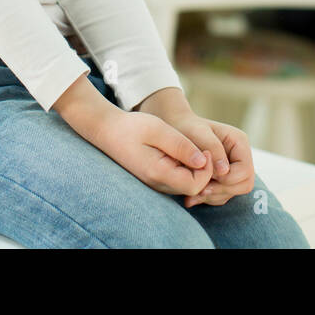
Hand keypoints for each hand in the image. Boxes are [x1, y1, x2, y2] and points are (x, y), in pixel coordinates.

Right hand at [89, 107, 215, 197]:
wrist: (108, 131)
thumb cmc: (132, 127)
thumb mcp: (159, 130)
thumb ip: (181, 146)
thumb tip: (204, 161)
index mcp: (158, 173)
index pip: (195, 185)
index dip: (207, 170)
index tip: (206, 149)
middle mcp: (158, 184)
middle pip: (193, 187)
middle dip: (204, 171)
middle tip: (205, 147)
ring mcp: (157, 183)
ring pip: (187, 184)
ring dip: (196, 169)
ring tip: (194, 148)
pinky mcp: (157, 178)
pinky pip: (179, 179)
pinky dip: (187, 168)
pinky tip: (184, 151)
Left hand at [139, 90, 253, 206]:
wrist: (174, 129)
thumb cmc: (187, 128)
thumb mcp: (199, 133)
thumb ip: (214, 149)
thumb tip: (224, 171)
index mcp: (239, 142)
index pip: (245, 170)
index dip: (229, 179)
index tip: (208, 176)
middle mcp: (240, 156)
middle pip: (244, 184)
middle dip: (222, 190)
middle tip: (200, 191)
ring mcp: (233, 168)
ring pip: (233, 192)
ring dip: (214, 196)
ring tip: (192, 195)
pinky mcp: (223, 178)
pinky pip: (222, 195)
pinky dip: (208, 198)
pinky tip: (191, 196)